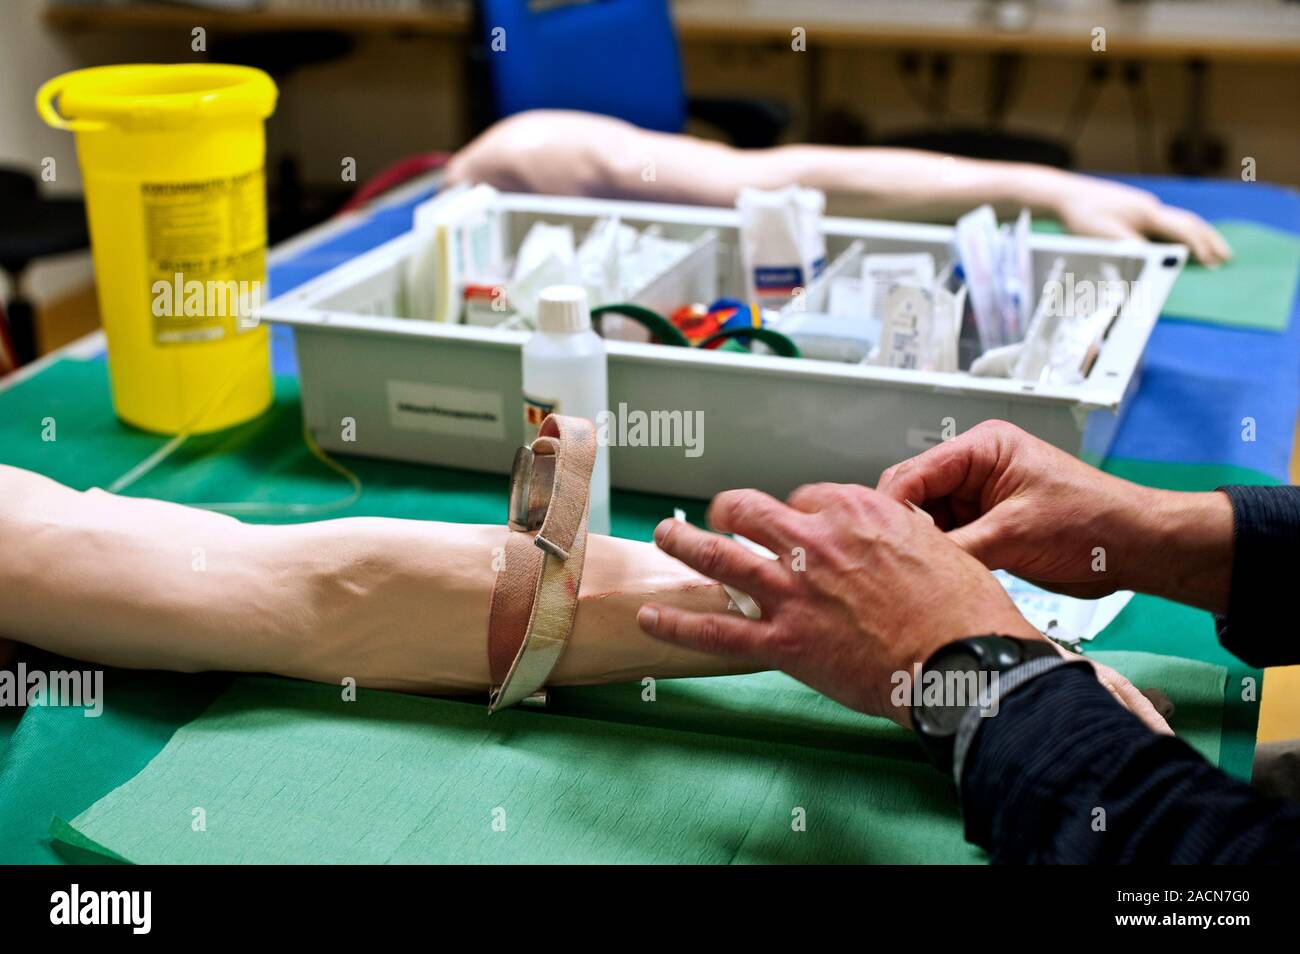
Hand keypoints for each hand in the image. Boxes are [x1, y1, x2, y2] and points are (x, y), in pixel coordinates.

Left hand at [635, 483, 1041, 724]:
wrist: (963, 661)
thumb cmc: (962, 610)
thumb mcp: (935, 544)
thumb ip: (895, 532)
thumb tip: (884, 533)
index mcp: (855, 512)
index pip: (803, 496)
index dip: (795, 510)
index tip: (794, 521)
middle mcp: (814, 543)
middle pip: (749, 510)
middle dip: (727, 509)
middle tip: (717, 514)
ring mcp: (793, 592)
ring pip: (719, 557)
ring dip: (684, 542)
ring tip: (665, 534)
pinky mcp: (782, 642)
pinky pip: (715, 630)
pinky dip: (677, 624)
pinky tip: (652, 618)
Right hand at [876, 420, 1233, 611]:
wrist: (1136, 549)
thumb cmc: (1096, 522)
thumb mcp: (1016, 533)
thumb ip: (957, 546)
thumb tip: (910, 562)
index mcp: (982, 448)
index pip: (913, 472)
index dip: (892, 508)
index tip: (880, 542)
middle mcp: (975, 469)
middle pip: (913, 495)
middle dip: (904, 528)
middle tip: (895, 562)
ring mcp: (979, 499)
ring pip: (926, 522)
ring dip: (922, 547)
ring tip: (914, 574)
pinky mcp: (986, 528)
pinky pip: (947, 542)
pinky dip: (940, 560)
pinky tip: (935, 578)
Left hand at [1052, 175, 1229, 265]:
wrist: (1065, 195)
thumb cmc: (1083, 215)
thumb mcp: (1106, 236)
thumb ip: (1133, 246)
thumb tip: (1157, 258)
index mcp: (1147, 213)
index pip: (1183, 230)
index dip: (1200, 246)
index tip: (1215, 261)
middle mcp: (1150, 207)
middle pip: (1188, 223)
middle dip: (1208, 241)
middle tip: (1227, 257)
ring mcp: (1143, 207)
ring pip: (1178, 222)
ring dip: (1197, 237)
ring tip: (1211, 251)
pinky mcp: (1134, 210)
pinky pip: (1165, 224)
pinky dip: (1180, 234)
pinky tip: (1179, 243)